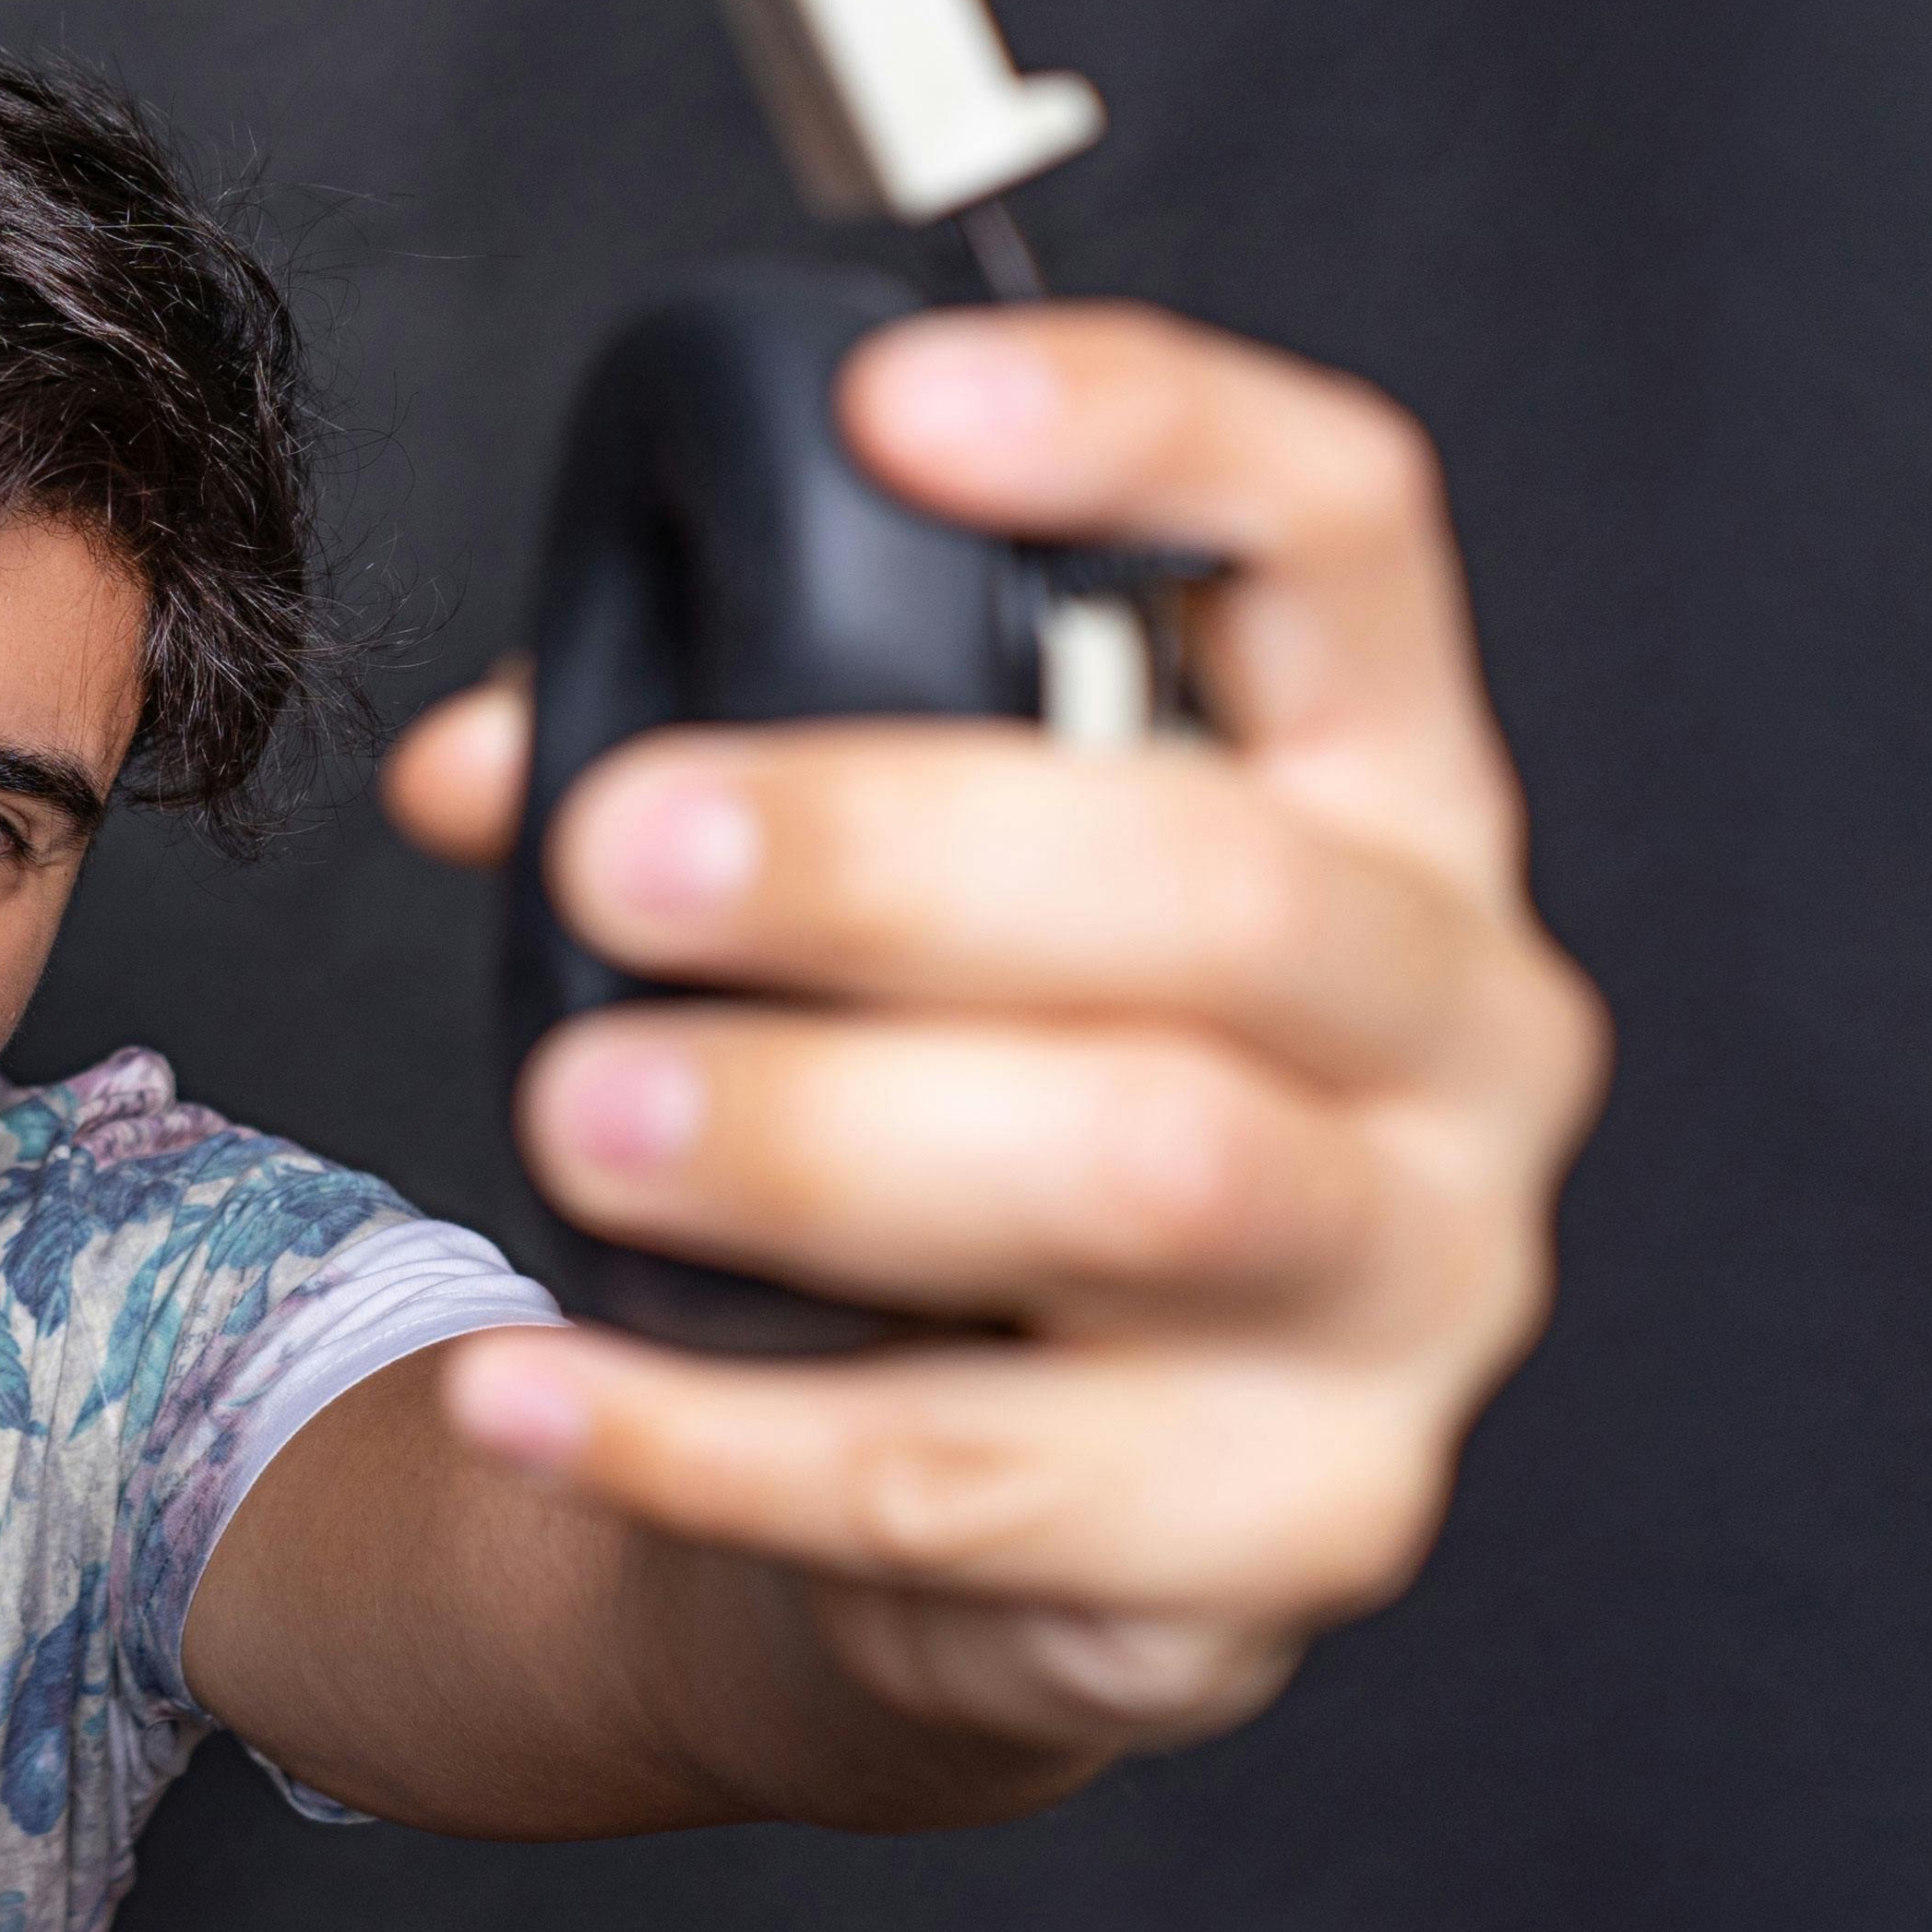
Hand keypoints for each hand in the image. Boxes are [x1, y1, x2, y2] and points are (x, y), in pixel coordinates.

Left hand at [382, 305, 1604, 1771]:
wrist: (1026, 1514)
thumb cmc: (967, 1110)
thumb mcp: (871, 915)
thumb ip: (690, 779)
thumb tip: (474, 768)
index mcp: (1377, 786)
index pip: (1341, 531)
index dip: (1140, 438)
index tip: (888, 409)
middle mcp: (1457, 1018)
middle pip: (1221, 891)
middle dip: (892, 857)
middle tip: (621, 854)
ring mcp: (1413, 1284)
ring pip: (1148, 1179)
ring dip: (826, 1138)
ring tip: (582, 1117)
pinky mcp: (1297, 1522)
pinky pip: (982, 1479)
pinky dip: (718, 1440)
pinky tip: (531, 1392)